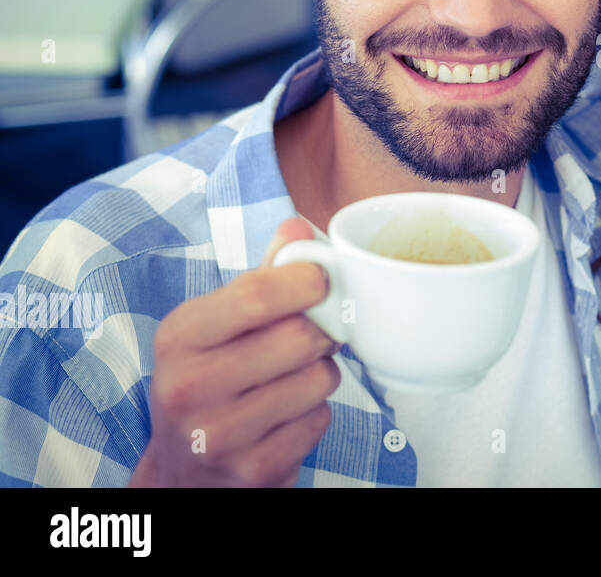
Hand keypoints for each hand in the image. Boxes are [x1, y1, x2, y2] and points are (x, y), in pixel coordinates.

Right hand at [129, 218, 340, 486]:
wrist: (186, 470)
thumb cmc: (211, 380)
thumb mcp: (218, 325)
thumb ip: (262, 276)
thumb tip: (298, 228)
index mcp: (179, 336)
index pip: (255, 295)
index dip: (305, 281)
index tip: (321, 281)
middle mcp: (189, 386)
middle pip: (299, 338)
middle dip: (321, 333)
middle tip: (314, 336)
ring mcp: (219, 435)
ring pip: (318, 379)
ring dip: (320, 375)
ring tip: (293, 378)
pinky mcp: (254, 470)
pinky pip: (319, 420)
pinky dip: (315, 414)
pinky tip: (286, 416)